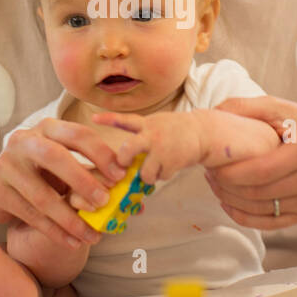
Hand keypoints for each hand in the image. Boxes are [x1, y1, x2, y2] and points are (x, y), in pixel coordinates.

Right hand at [0, 118, 126, 248]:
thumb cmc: (38, 175)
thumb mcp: (64, 169)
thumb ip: (94, 178)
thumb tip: (137, 204)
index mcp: (46, 128)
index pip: (78, 134)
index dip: (101, 154)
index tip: (121, 176)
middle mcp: (23, 141)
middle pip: (55, 157)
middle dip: (83, 180)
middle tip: (104, 201)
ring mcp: (6, 165)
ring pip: (42, 195)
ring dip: (70, 218)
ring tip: (92, 236)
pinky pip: (30, 215)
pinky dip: (54, 231)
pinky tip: (72, 242)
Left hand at [90, 110, 204, 183]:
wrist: (203, 132)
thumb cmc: (176, 130)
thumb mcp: (157, 123)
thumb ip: (141, 134)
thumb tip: (125, 155)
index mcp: (146, 124)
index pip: (124, 120)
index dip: (108, 119)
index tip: (93, 118)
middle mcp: (152, 135)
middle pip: (127, 150)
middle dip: (122, 161)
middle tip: (125, 165)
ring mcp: (162, 149)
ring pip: (144, 173)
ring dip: (148, 175)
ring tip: (157, 166)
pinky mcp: (172, 162)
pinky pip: (160, 177)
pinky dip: (163, 175)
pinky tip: (170, 165)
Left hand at [202, 96, 296, 230]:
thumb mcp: (279, 107)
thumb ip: (245, 107)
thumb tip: (213, 113)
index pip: (260, 171)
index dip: (231, 173)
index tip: (210, 164)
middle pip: (259, 193)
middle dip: (227, 187)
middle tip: (209, 174)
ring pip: (261, 210)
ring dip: (231, 201)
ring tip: (216, 184)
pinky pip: (269, 223)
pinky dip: (243, 216)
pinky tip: (228, 203)